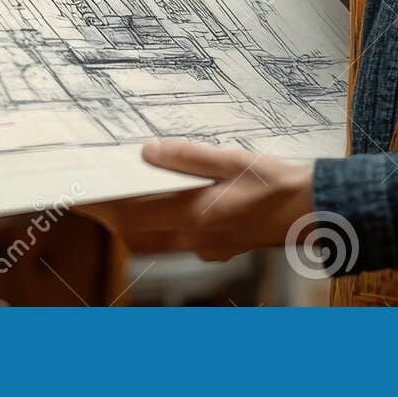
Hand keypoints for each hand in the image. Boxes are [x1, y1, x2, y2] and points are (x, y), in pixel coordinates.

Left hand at [80, 139, 314, 261]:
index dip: (104, 205)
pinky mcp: (222, 246)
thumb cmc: (279, 185)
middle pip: (140, 229)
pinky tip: (176, 201)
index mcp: (196, 215)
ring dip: (140, 218)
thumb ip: (189, 157)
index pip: (134, 214)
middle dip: (115, 213)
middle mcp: (197, 237)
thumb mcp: (233, 160)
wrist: (316, 210)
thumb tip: (150, 152)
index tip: (81, 195)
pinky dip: (168, 222)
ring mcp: (209, 245)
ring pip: (159, 236)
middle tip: (96, 191)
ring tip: (129, 191)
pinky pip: (183, 237)